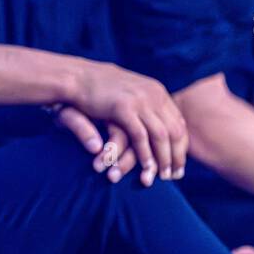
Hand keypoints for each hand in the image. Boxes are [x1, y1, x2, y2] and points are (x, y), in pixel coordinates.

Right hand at [68, 62, 188, 183]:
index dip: (180, 145)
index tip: (177, 164)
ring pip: (161, 135)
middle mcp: (153, 94)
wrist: (74, 76)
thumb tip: (154, 130)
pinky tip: (145, 167)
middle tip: (174, 176)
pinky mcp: (123, 108)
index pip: (178, 122)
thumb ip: (140, 111)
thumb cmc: (97, 90)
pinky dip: (144, 154)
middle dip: (176, 156)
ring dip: (163, 158)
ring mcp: (140, 100)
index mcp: (156, 91)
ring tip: (161, 176)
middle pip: (175, 130)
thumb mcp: (125, 98)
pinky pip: (140, 136)